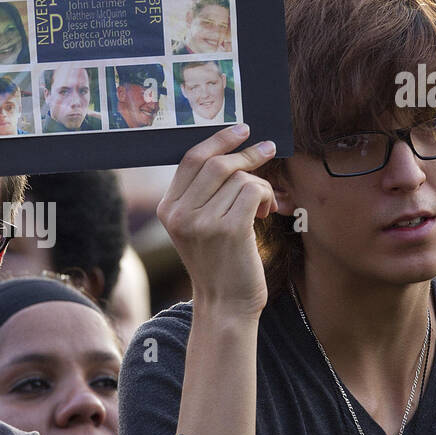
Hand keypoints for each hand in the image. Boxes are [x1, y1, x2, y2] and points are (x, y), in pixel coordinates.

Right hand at [156, 126, 279, 316]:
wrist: (226, 304)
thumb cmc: (219, 262)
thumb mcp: (197, 226)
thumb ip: (202, 193)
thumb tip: (230, 151)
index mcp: (167, 209)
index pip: (191, 159)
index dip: (218, 140)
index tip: (241, 130)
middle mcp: (179, 214)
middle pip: (216, 162)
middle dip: (246, 152)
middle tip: (268, 149)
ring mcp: (201, 222)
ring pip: (239, 177)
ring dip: (259, 186)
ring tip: (261, 206)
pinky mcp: (228, 230)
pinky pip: (252, 190)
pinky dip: (265, 195)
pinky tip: (265, 212)